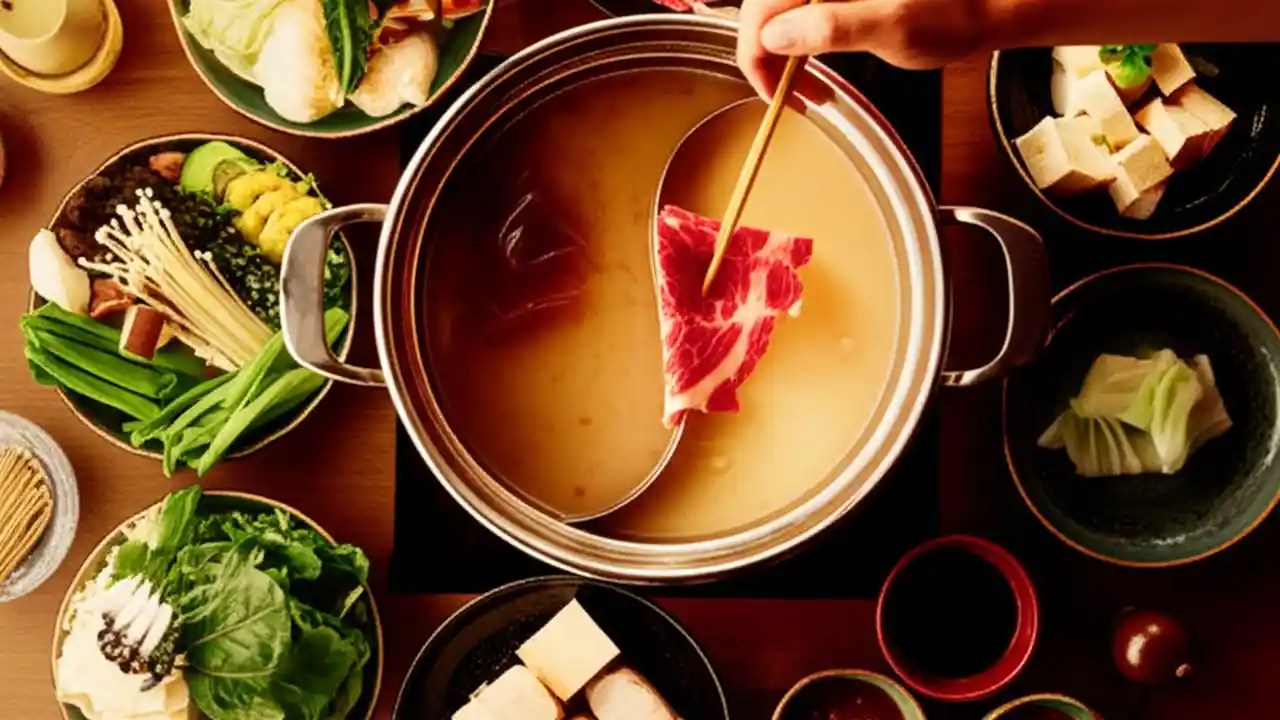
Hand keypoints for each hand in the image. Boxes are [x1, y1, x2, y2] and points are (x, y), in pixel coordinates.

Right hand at [737, 0, 994, 97]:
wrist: (986, 2)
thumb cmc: (951, 13)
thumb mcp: (892, 26)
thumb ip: (830, 27)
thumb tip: (775, 36)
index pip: (761, 6)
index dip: (755, 52)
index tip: (770, 90)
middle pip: (763, 6)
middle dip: (766, 53)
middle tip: (787, 96)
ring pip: (778, 9)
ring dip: (781, 49)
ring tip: (805, 85)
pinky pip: (799, 8)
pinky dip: (798, 37)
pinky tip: (813, 60)